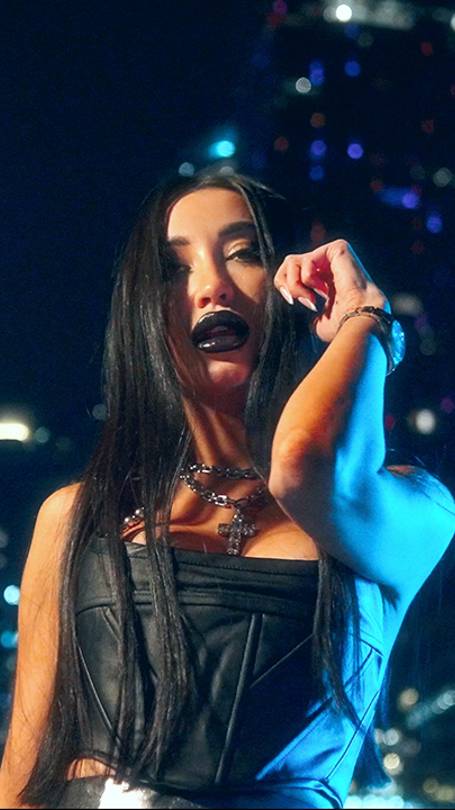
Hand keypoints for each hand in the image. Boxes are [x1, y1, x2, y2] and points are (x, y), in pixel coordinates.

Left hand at [274, 239, 389, 342]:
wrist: (359, 319)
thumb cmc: (343, 324)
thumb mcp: (316, 320)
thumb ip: (307, 309)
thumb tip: (301, 308)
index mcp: (324, 280)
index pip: (293, 274)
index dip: (285, 288)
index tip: (293, 303)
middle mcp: (329, 266)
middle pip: (289, 264)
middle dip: (287, 284)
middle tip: (296, 300)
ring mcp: (334, 256)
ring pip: (293, 261)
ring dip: (295, 284)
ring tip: (310, 298)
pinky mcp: (338, 248)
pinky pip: (307, 259)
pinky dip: (307, 278)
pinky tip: (322, 289)